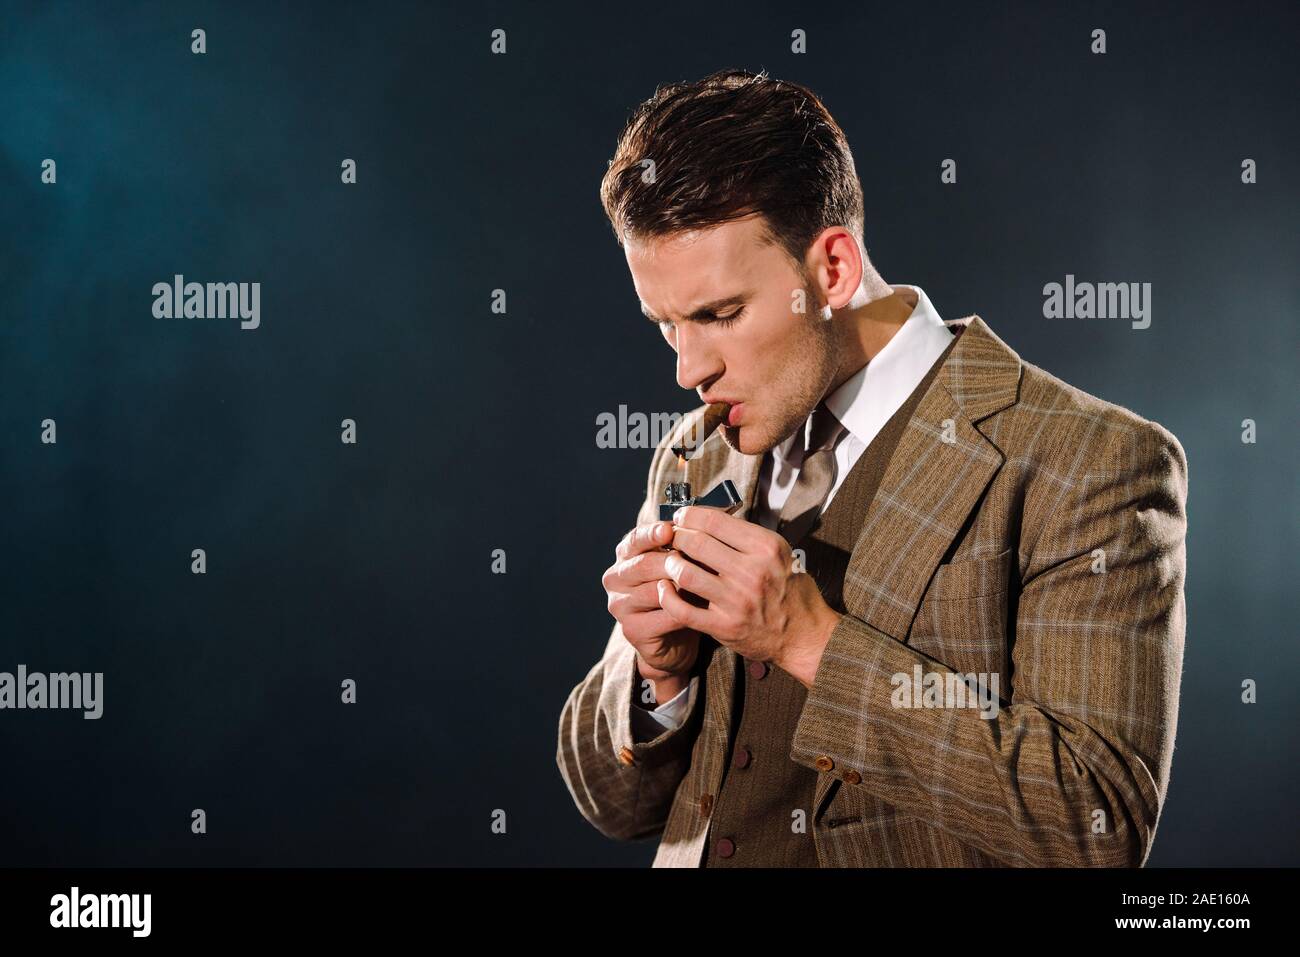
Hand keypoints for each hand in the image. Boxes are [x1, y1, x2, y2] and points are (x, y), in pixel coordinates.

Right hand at [602, 520, 701, 685]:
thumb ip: (684, 548)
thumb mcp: (680, 565)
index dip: (652, 534)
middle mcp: (616, 578)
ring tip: (707, 586)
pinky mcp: (632, 630)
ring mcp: (620, 605)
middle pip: (644, 564)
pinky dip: (685, 613)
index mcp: (625, 555)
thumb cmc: (681, 594)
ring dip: (683, 589)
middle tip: (701, 561)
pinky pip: (663, 617)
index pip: (636, 539)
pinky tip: (701, 611)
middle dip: (674, 562)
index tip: (669, 529)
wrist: (675, 638)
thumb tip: (702, 528)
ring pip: (654, 591)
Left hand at [658, 506, 841, 688]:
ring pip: (685, 573)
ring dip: (671, 564)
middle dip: (677, 536)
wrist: (804, 636)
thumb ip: (748, 538)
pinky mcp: (724, 626)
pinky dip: (668, 597)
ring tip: (671, 561)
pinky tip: (665, 588)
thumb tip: (711, 519)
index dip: (690, 515)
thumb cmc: (791, 592)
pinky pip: (683, 609)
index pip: (715, 521)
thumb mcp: (780, 555)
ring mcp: (736, 601)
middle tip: (671, 537)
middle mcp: (751, 572)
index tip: (682, 517)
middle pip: (696, 543)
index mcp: (766, 548)